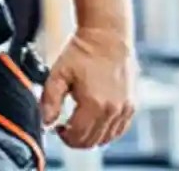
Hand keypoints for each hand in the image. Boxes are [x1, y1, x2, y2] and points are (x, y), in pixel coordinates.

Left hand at [40, 26, 137, 148]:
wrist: (106, 36)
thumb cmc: (81, 52)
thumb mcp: (58, 74)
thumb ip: (49, 100)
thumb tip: (45, 122)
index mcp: (94, 104)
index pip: (78, 137)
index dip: (64, 137)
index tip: (57, 128)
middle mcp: (113, 110)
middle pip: (92, 141)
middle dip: (75, 139)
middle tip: (65, 128)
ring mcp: (125, 109)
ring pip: (107, 138)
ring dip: (91, 137)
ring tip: (78, 123)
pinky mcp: (132, 105)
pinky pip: (119, 129)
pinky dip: (106, 131)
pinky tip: (94, 120)